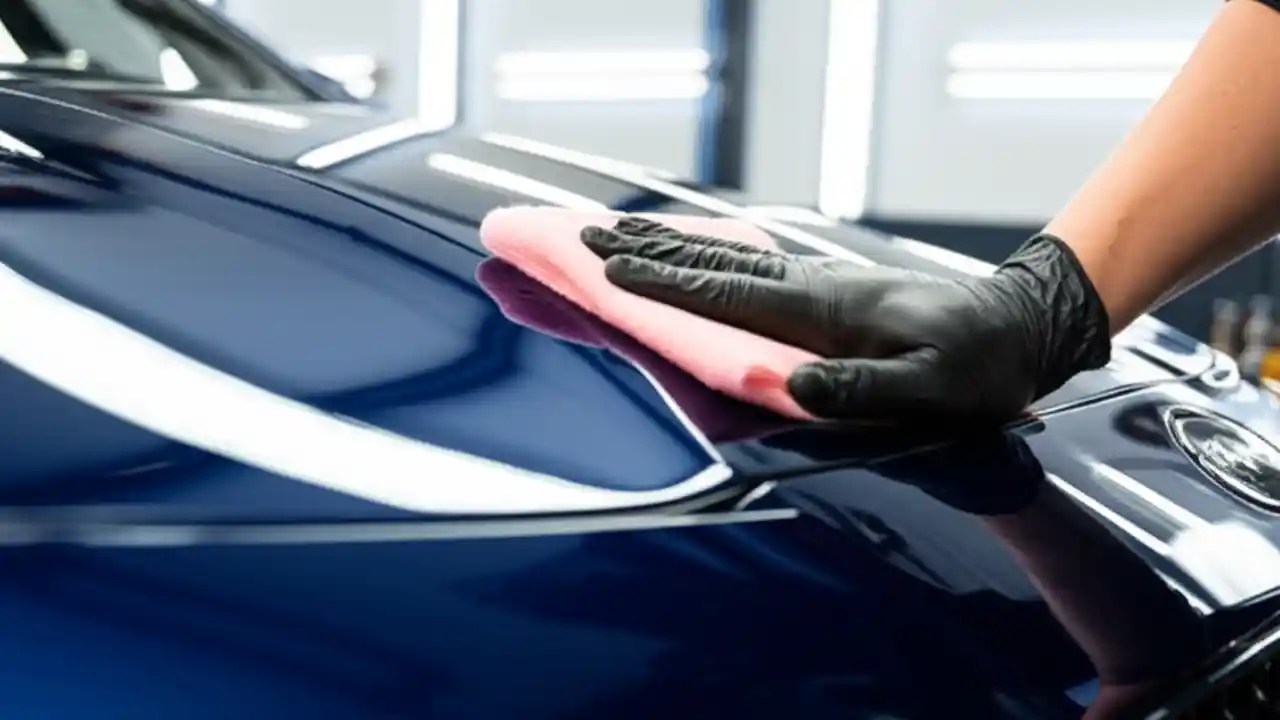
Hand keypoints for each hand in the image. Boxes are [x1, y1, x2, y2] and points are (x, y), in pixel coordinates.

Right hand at [581, 217, 1110, 421]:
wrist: (1018, 326)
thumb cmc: (977, 367)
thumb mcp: (933, 389)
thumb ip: (865, 389)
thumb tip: (797, 387)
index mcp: (824, 313)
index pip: (727, 295)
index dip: (665, 284)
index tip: (608, 268)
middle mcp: (811, 289)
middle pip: (715, 264)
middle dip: (650, 253)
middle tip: (588, 236)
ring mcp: (818, 285)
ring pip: (730, 259)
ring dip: (673, 248)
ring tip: (623, 236)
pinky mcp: (828, 291)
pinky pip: (753, 266)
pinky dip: (712, 256)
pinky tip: (700, 256)